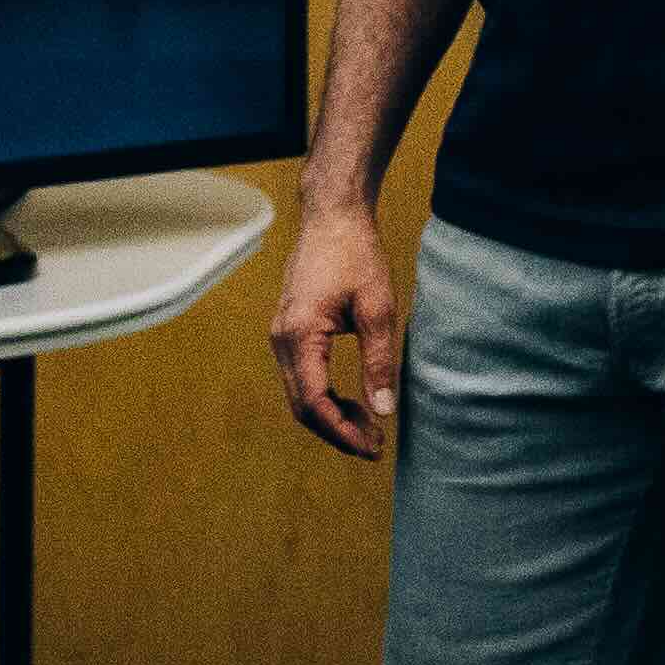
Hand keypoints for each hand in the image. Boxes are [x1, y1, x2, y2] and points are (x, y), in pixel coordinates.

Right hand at [267, 197, 403, 461]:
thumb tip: (384, 410)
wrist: (332, 217)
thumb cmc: (355, 255)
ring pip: (299, 394)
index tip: (373, 447)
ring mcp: (281, 336)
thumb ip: (380, 362)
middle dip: (337, 432)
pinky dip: (325, 396)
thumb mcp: (378, 309)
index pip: (314, 403)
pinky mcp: (288, 331)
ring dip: (331, 416)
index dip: (342, 432)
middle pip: (302, 406)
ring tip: (368, 427)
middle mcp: (281, 340)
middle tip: (375, 445)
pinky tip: (352, 400)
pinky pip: (300, 377)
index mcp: (299, 336)